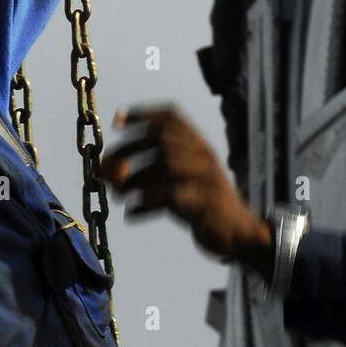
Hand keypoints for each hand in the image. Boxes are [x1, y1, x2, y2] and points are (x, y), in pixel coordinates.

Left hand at [102, 105, 273, 275]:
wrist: (239, 233)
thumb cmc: (201, 205)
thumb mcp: (181, 181)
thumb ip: (149, 172)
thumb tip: (107, 169)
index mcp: (199, 145)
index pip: (172, 117)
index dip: (143, 113)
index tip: (116, 121)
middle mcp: (204, 155)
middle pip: (164, 139)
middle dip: (130, 148)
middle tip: (107, 165)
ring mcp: (207, 178)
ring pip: (165, 165)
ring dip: (134, 178)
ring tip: (118, 193)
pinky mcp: (204, 203)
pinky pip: (169, 196)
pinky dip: (145, 203)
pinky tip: (131, 213)